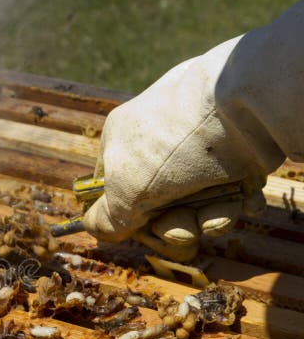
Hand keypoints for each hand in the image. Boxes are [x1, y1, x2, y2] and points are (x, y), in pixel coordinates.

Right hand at [82, 35, 279, 261]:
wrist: (244, 106)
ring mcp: (198, 147)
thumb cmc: (171, 146)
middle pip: (159, 203)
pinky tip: (242, 204)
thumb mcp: (125, 190)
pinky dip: (236, 204)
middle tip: (185, 231)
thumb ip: (107, 219)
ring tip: (219, 217)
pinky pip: (231, 190)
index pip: (112, 189)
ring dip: (206, 219)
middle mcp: (159, 142)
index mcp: (121, 140)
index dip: (126, 218)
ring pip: (197, 201)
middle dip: (174, 225)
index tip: (141, 232)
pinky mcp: (238, 152)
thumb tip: (95, 229)